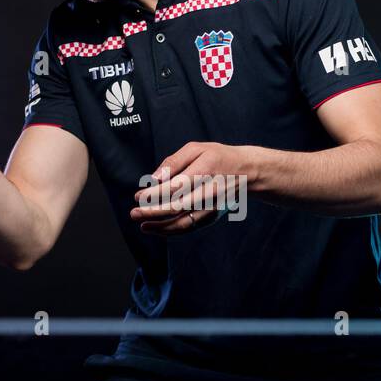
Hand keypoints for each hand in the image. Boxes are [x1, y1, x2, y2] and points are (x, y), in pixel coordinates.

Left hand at [130, 141, 255, 235]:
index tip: (138, 196)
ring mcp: (212, 207)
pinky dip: (172, 231)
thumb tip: (154, 178)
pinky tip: (157, 228)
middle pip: (177, 208)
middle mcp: (209, 192)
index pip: (175, 187)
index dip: (154, 195)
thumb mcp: (197, 149)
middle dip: (153, 213)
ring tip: (143, 226)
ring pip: (184, 223)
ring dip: (161, 227)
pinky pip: (190, 227)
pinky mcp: (212, 216)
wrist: (246, 172)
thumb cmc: (217, 156)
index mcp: (204, 172)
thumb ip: (174, 161)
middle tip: (134, 213)